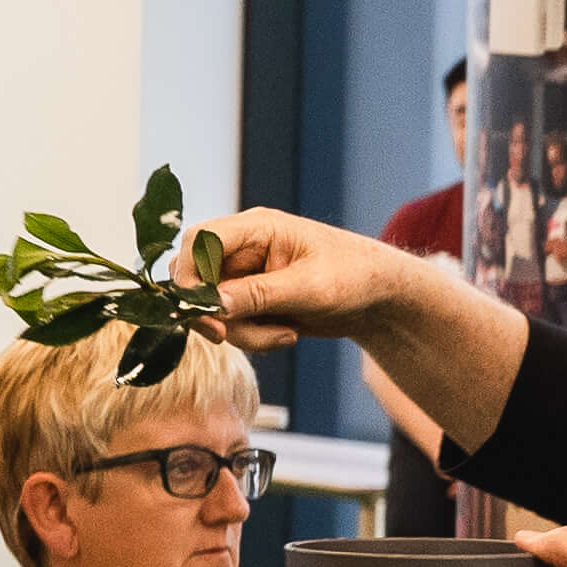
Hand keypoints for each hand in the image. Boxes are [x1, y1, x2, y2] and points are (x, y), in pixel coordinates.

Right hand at [191, 206, 430, 351]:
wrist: (378, 300)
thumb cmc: (355, 277)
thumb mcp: (310, 287)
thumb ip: (259, 294)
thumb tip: (212, 304)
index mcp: (258, 228)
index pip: (199, 241)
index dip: (188, 276)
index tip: (200, 312)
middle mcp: (244, 249)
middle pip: (196, 279)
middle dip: (211, 313)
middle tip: (227, 336)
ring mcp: (246, 276)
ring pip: (212, 309)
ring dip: (243, 333)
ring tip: (286, 335)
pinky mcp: (251, 302)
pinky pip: (231, 325)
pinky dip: (253, 338)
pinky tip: (287, 335)